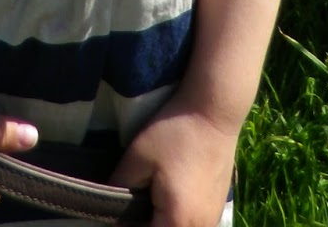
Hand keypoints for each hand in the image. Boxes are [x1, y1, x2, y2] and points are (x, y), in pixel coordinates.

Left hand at [110, 98, 238, 226]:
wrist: (215, 111)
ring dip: (162, 218)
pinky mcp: (217, 207)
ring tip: (152, 191)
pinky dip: (178, 214)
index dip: (127, 225)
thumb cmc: (175, 133)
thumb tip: (110, 207)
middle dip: (145, 221)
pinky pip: (192, 222)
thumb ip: (119, 188)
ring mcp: (212, 219)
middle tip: (133, 197)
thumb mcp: (137, 157)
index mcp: (177, 222)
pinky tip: (171, 189)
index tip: (120, 206)